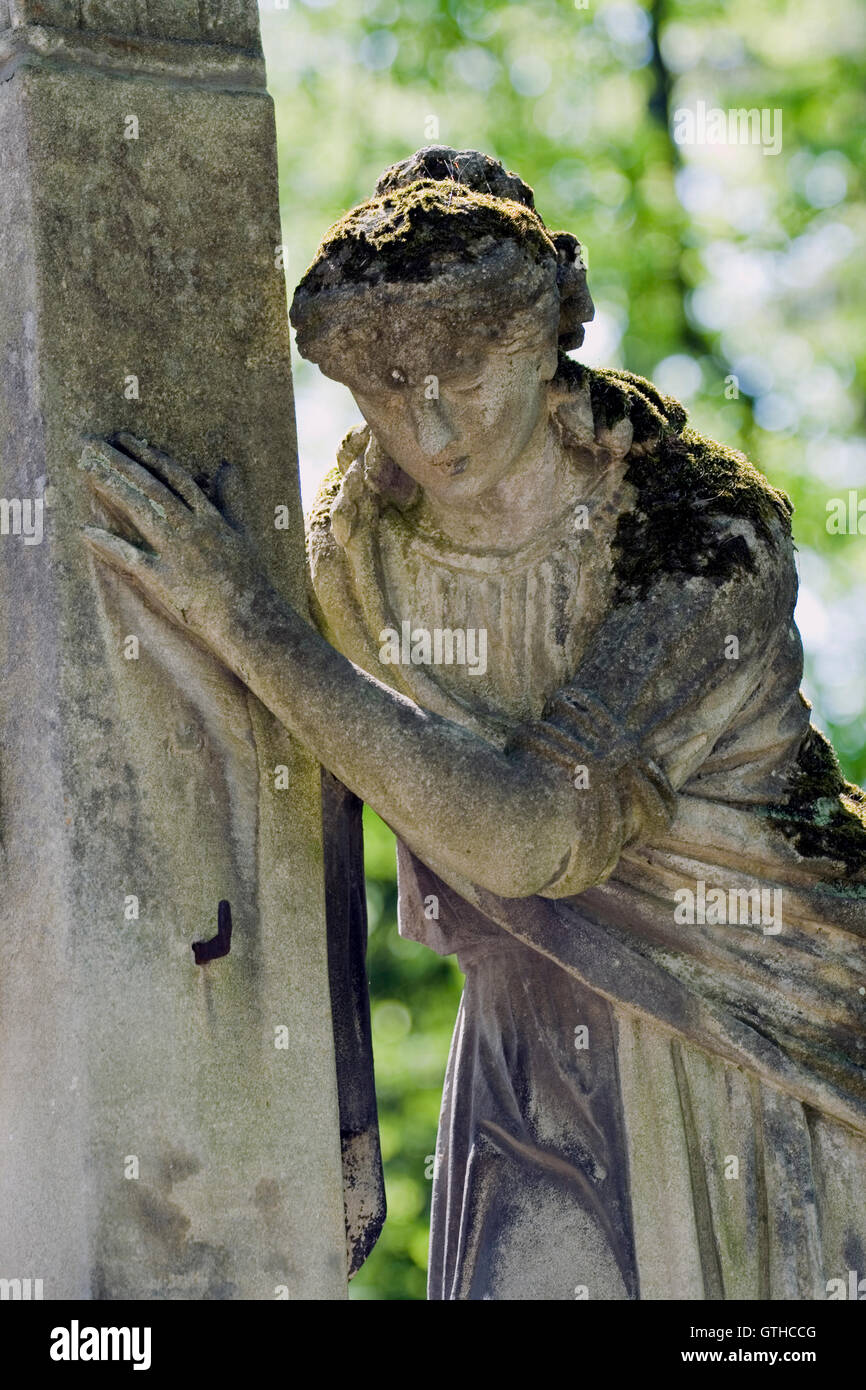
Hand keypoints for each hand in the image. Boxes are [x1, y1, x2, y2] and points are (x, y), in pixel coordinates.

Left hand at [80, 433, 273, 660]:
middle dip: (120, 462)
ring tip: (86, 468)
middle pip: (151, 486)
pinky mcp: (165, 579)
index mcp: (209, 516)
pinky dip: (108, 544)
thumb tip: (228, 466)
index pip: (174, 476)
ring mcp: (177, 552)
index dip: (148, 454)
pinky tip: (84, 530)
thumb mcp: (243, 532)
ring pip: (141, 510)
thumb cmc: (248, 578)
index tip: (124, 437)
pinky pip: (131, 557)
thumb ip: (232, 498)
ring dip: (112, 486)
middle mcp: (191, 528)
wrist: (250, 618)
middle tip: (91, 444)